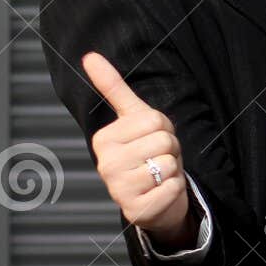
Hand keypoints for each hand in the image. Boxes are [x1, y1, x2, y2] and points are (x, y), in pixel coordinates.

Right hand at [82, 51, 195, 245]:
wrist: (158, 197)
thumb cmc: (149, 153)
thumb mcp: (135, 118)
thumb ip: (113, 87)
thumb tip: (89, 55)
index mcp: (104, 139)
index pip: (155, 120)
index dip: (165, 129)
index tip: (152, 140)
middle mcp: (104, 164)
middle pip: (164, 140)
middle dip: (171, 149)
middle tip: (158, 159)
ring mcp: (118, 189)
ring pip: (169, 163)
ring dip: (173, 169)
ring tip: (159, 175)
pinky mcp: (135, 210)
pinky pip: (172, 187)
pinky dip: (175, 189)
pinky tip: (160, 193)